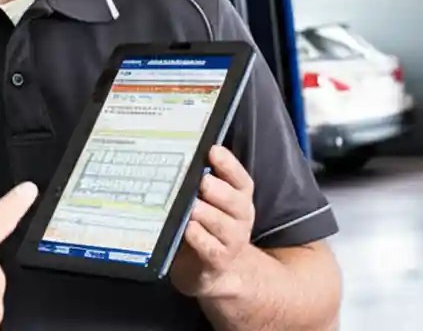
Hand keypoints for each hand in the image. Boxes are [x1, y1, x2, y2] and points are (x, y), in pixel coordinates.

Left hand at [170, 146, 255, 298]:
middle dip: (217, 190)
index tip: (213, 151)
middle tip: (201, 182)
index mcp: (238, 199)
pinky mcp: (218, 260)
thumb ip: (198, 182)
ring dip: (205, 213)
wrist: (212, 270)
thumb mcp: (206, 203)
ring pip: (221, 223)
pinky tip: (188, 228)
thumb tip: (181, 154)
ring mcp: (232, 241)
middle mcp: (240, 218)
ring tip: (192, 206)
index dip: (229, 164)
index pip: (241, 180)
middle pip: (234, 201)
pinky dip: (198, 237)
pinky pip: (210, 247)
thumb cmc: (205, 226)